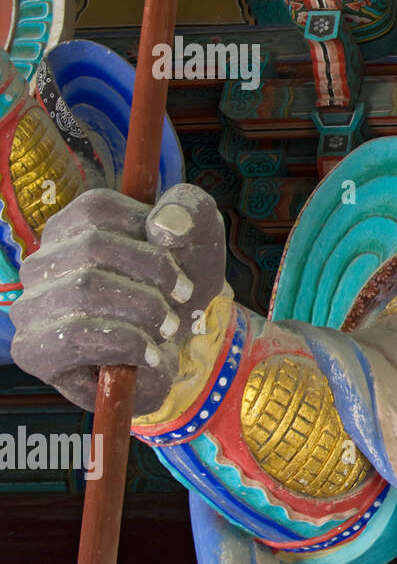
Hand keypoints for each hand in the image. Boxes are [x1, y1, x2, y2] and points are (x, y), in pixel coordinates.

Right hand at [11, 184, 226, 414]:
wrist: (173, 353)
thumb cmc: (178, 285)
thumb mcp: (200, 237)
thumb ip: (190, 210)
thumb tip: (163, 224)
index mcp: (71, 226)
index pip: (96, 209)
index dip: (148, 237)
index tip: (181, 267)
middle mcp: (41, 262)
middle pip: (92, 247)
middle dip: (154, 275)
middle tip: (182, 299)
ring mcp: (30, 306)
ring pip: (84, 289)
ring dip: (145, 310)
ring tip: (168, 327)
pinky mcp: (32, 350)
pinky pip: (76, 335)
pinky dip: (128, 343)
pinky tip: (150, 354)